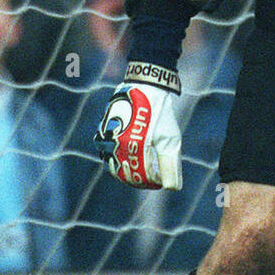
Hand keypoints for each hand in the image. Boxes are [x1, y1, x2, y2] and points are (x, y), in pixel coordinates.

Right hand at [94, 61, 182, 189]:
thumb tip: (173, 188)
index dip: (148, 184)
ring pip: (112, 163)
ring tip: (140, 167)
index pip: (136, 177)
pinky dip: (116, 157)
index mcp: (130, 146)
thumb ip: (170, 165)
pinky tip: (130, 155)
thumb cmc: (160, 113)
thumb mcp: (170, 139)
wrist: (145, 85)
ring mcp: (106, 136)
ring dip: (125, 168)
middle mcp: (114, 143)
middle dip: (136, 178)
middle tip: (150, 178)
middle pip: (122, 173)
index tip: (158, 183)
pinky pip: (105, 151)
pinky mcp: (102, 130)